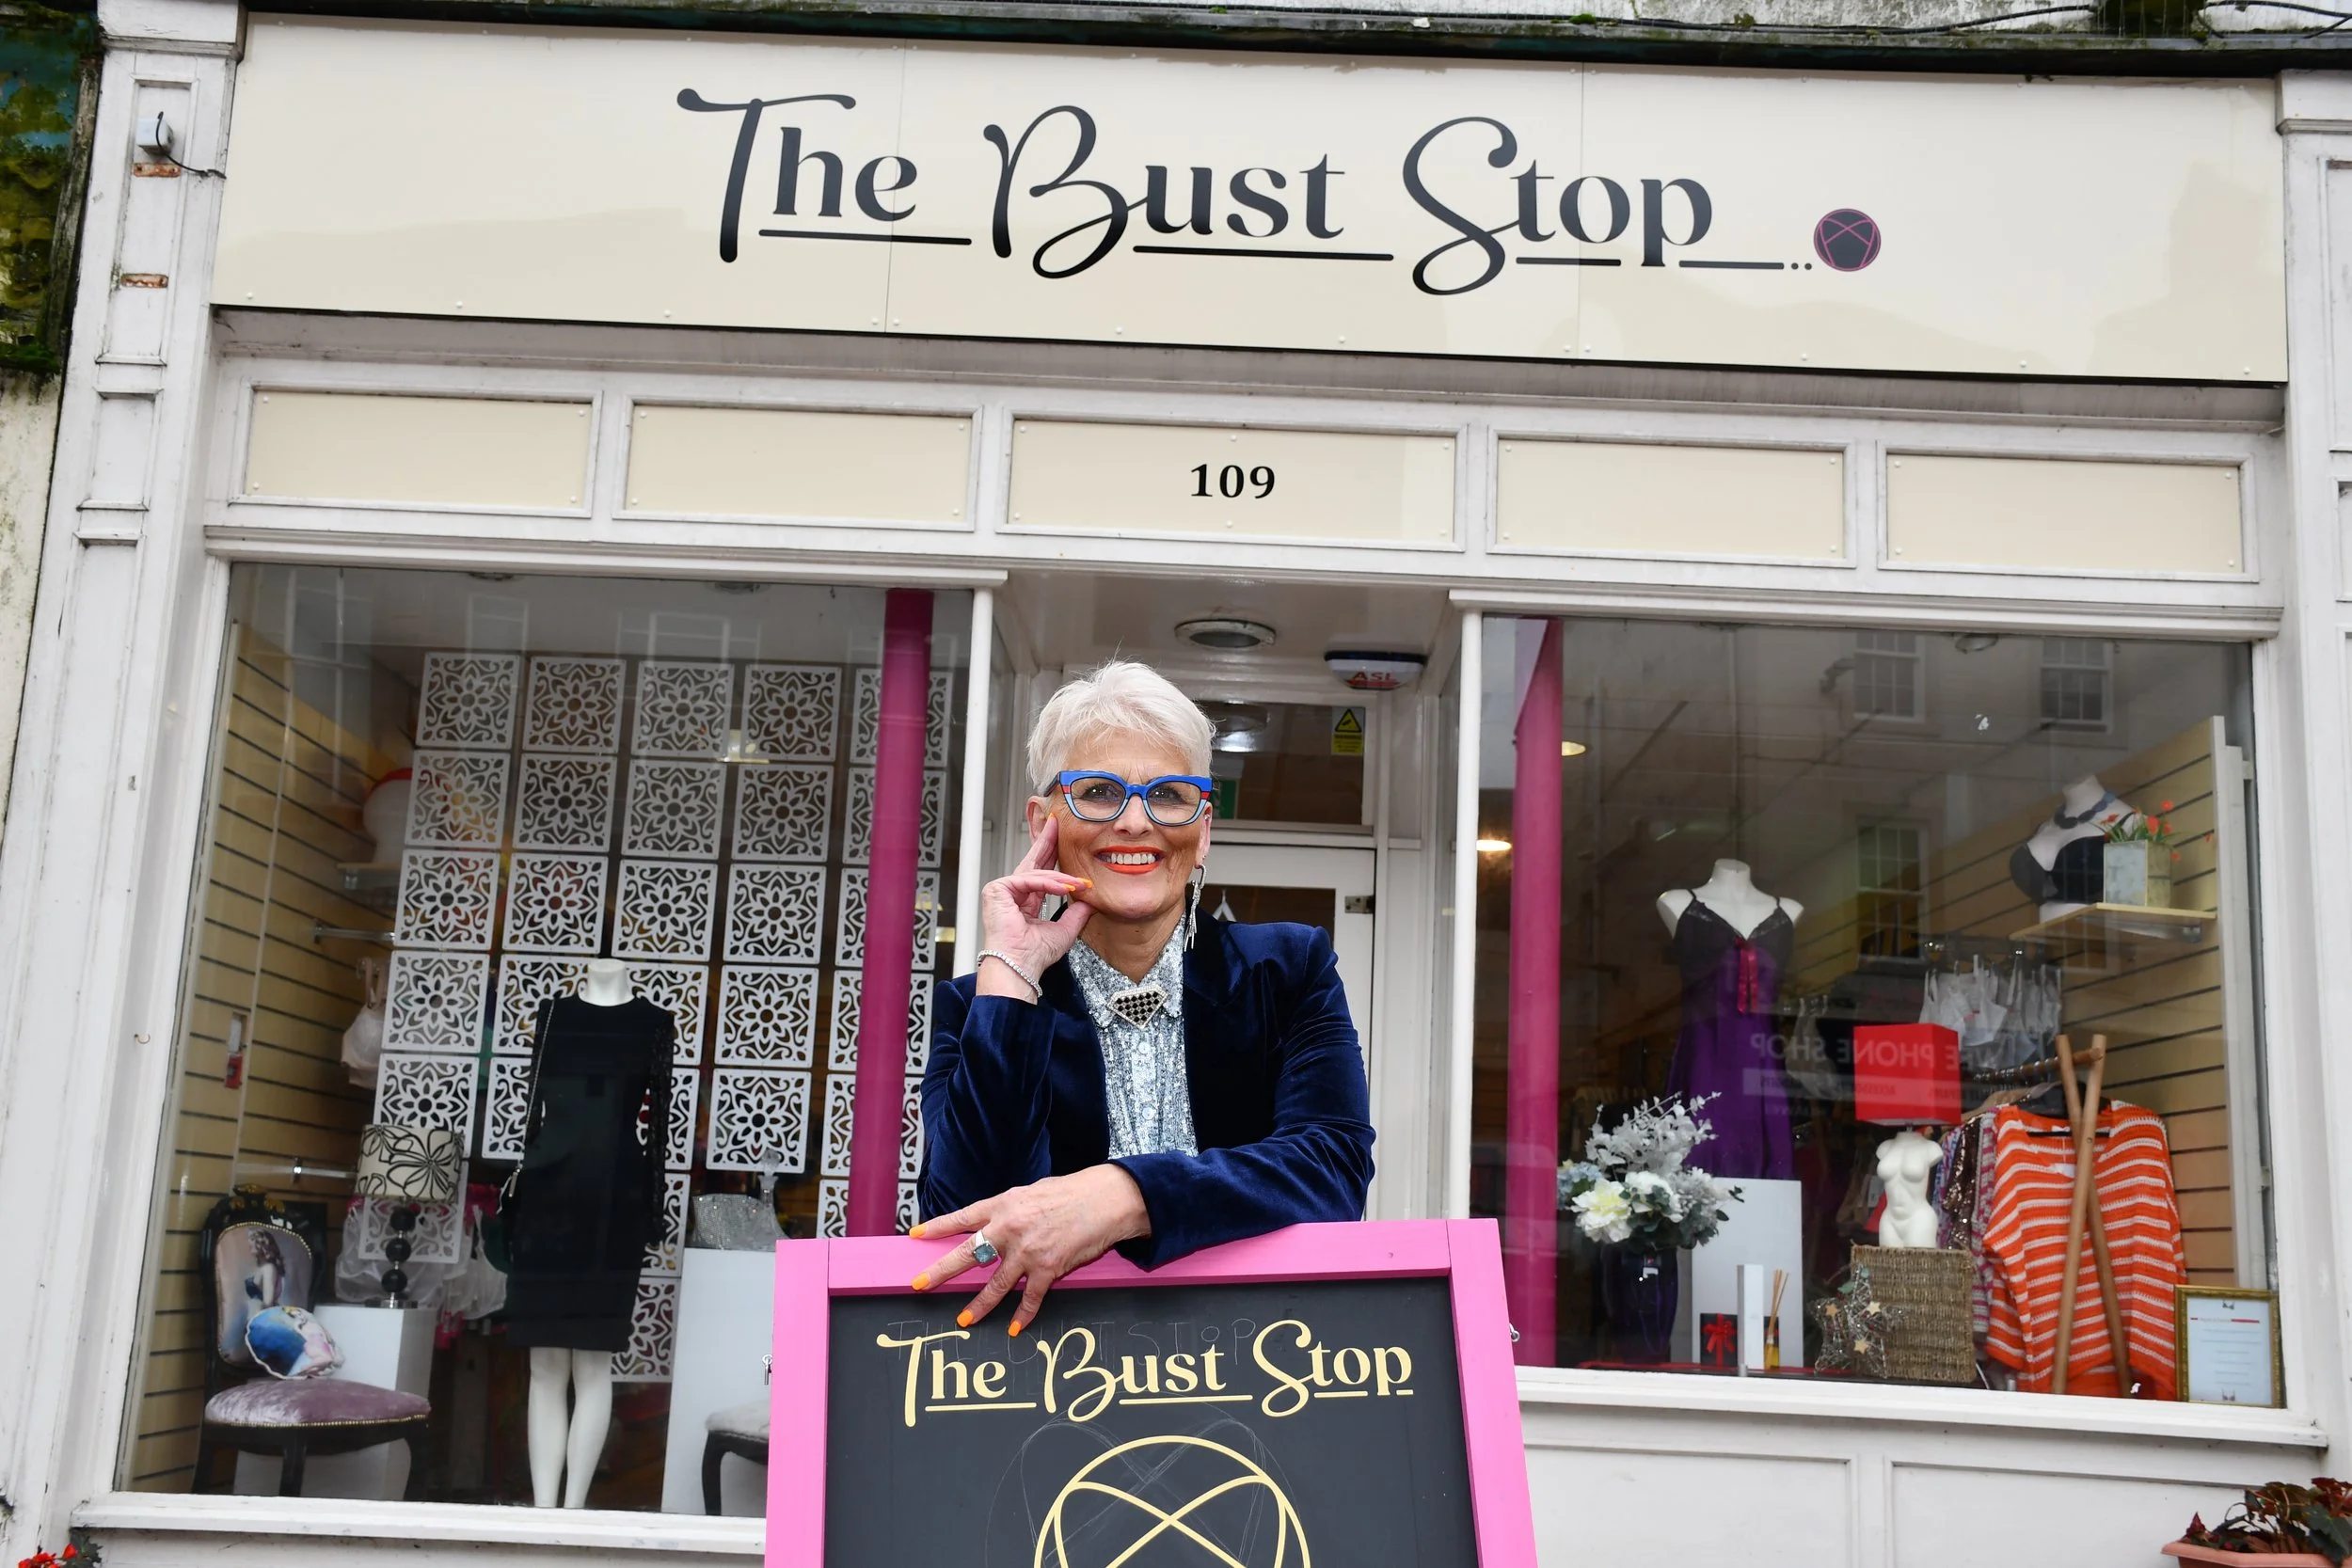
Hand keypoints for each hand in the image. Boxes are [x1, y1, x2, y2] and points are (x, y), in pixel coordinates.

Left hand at [908, 1165, 1150, 1333]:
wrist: (1105, 1200)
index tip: (916, 1236)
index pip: (963, 1218)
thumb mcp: (1033, 1192)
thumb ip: (1012, 1209)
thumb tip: (997, 1222)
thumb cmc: (1072, 1192)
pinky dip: (1022, 1315)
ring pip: (995, 1285)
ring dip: (978, 1306)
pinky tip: (1014, 1328)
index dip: (937, 1227)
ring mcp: (1026, 1251)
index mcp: (1004, 1205)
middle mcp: (1009, 1228)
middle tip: (919, 1284)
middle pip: (966, 1253)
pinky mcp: (1047, 1269)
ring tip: (963, 1320)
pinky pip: (1030, 1298)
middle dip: (940, 1271)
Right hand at [974, 816, 1092, 998]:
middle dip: (1047, 842)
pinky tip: (1064, 888)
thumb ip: (1077, 914)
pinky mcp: (997, 890)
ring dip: (1061, 878)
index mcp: (1024, 901)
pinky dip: (1049, 883)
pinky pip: (1029, 880)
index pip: (1040, 872)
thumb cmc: (1034, 955)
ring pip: (1036, 874)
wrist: (1019, 967)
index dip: (1052, 856)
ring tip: (1079, 884)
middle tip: (1057, 824)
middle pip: (1032, 861)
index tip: (1060, 838)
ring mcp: (1002, 890)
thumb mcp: (1064, 930)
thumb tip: (1092, 901)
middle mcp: (1011, 892)